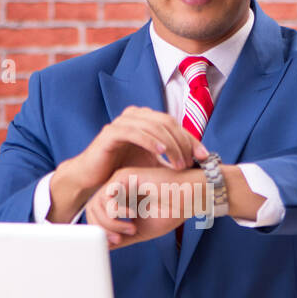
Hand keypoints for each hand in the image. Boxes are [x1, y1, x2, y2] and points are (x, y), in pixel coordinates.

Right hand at [48, 107, 207, 221]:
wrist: (93, 180)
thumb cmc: (123, 172)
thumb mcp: (153, 164)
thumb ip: (172, 157)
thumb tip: (200, 159)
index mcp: (146, 121)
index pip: (174, 125)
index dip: (191, 139)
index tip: (203, 157)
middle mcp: (135, 117)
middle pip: (167, 122)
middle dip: (182, 142)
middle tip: (190, 162)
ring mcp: (123, 123)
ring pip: (153, 126)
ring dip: (170, 144)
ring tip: (178, 162)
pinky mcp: (111, 132)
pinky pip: (135, 132)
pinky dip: (151, 140)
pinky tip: (162, 152)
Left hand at [84, 165, 204, 248]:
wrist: (190, 197)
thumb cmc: (170, 211)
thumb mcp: (140, 231)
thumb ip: (120, 238)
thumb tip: (103, 247)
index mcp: (119, 200)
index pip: (96, 216)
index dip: (101, 232)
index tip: (117, 243)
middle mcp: (116, 189)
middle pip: (92, 210)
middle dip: (103, 229)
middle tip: (119, 239)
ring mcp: (119, 181)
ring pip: (97, 204)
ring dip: (111, 223)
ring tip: (130, 228)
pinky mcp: (125, 176)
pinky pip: (108, 196)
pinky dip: (116, 211)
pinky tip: (133, 214)